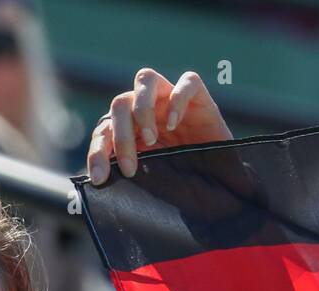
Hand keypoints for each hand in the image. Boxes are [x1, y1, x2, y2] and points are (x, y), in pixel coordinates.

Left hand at [86, 68, 232, 184]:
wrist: (220, 179)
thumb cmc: (183, 178)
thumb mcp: (151, 178)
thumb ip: (129, 172)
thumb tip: (98, 183)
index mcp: (130, 128)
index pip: (104, 131)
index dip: (97, 152)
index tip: (99, 179)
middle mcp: (146, 108)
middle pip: (120, 104)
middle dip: (121, 137)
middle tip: (130, 168)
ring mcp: (170, 98)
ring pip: (145, 79)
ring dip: (142, 109)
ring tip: (152, 139)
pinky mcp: (198, 96)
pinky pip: (187, 81)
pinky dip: (178, 98)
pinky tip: (176, 123)